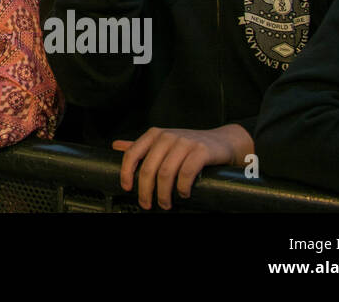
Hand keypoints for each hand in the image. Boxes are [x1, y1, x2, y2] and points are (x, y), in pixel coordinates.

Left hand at [112, 124, 252, 209]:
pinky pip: (186, 172)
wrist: (222, 141)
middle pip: (148, 168)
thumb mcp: (163, 142)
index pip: (132, 153)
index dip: (126, 173)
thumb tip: (116, 146)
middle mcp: (167, 136)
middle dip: (146, 190)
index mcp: (154, 135)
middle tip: (147, 204)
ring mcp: (184, 142)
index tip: (127, 188)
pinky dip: (182, 188)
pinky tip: (183, 194)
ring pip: (166, 173)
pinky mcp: (201, 151)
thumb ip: (140, 146)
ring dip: (164, 193)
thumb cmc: (189, 145)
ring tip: (165, 204)